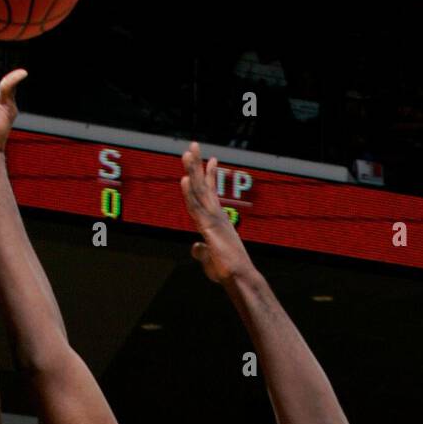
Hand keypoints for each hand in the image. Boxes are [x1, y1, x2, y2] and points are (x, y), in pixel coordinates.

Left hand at [180, 142, 251, 283]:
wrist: (238, 278)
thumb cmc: (227, 271)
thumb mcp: (209, 260)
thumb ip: (201, 251)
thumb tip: (195, 246)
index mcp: (216, 220)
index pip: (209, 194)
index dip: (207, 176)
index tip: (209, 160)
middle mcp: (214, 216)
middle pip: (203, 186)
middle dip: (198, 164)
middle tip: (194, 145)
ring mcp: (212, 220)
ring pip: (199, 191)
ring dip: (193, 170)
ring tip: (189, 151)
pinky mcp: (209, 228)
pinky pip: (196, 207)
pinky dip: (190, 193)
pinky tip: (184, 179)